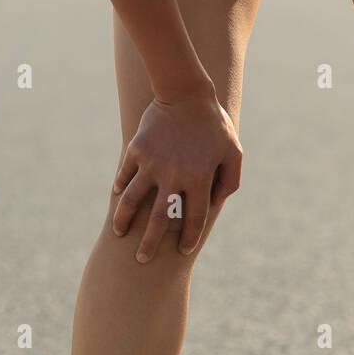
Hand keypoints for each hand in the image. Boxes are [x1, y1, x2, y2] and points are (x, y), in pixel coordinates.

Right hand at [111, 87, 242, 261]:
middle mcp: (174, 175)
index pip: (194, 218)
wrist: (187, 93)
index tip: (182, 250)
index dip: (188, 237)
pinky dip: (121, 188)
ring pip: (133, 201)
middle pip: (158, 219)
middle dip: (149, 244)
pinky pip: (125, 175)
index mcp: (199, 178)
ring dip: (124, 221)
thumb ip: (230, 180)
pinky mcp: (136, 150)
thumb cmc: (215, 124)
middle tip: (142, 261)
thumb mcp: (233, 150)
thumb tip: (215, 203)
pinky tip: (120, 198)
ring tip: (120, 233)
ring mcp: (152, 163)